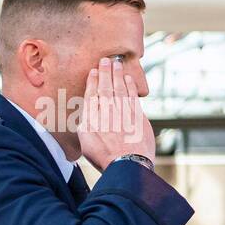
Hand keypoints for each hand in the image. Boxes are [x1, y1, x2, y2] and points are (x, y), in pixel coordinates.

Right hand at [77, 56, 154, 171]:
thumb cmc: (104, 157)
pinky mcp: (138, 116)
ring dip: (118, 75)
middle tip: (106, 60)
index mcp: (91, 117)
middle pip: (106, 87)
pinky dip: (130, 86)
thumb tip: (89, 113)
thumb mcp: (86, 142)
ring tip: (117, 64)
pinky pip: (132, 96)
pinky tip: (128, 79)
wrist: (127, 165)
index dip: (93, 81)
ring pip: (120, 89)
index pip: (92, 94)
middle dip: (106, 72)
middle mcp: (106, 112)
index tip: (94, 71)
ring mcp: (123, 113)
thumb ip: (87, 124)